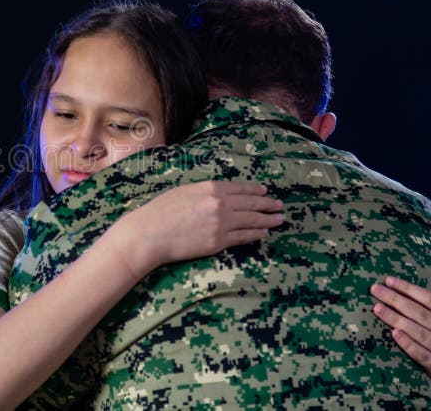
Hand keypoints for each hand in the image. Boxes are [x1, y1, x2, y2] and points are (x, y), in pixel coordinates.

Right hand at [110, 180, 282, 276]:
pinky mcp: (218, 242)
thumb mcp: (184, 191)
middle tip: (280, 205)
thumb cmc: (160, 211)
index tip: (266, 191)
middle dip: (268, 204)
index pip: (241, 188)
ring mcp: (221, 224)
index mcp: (210, 188)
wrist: (150, 233)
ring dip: (268, 219)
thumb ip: (204, 192)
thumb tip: (219, 195)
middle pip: (251, 204)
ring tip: (279, 219)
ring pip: (252, 221)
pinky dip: (256, 234)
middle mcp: (220, 204)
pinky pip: (243, 237)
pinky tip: (264, 232)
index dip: (256, 190)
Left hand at [371, 276, 430, 409]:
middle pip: (419, 313)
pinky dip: (407, 343)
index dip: (408, 288)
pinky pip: (421, 354)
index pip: (430, 299)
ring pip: (417, 332)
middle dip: (394, 299)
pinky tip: (394, 333)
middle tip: (375, 289)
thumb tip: (413, 292)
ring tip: (377, 308)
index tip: (389, 280)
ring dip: (394, 318)